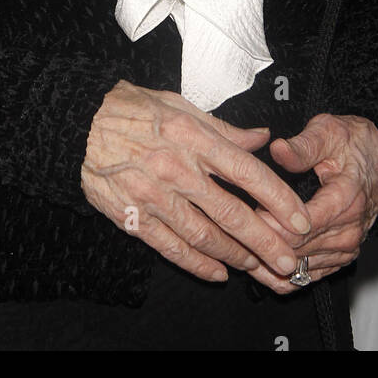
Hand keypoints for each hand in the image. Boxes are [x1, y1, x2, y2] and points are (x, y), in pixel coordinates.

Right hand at [81, 80, 313, 283]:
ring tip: (257, 267)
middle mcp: (177, 168)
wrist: (77, 124)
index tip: (301, 218)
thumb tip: (261, 137)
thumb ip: (223, 128)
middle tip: (289, 260)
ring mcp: (155, 196)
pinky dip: (197, 264)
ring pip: (204, 236)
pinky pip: (171, 248)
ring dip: (235, 256)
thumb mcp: (180, 105)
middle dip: (265, 241)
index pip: (246, 171)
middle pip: (231, 213)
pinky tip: (217, 272)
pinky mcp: (134, 216)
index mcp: (192, 136)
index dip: (278, 198)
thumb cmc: (130, 110)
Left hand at [241, 113, 377, 294]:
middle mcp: (349, 230)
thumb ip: (303, 145)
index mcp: (346, 200)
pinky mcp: (341, 257)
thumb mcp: (328, 131)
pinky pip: (309, 279)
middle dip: (263, 244)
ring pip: (300, 270)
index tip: (243, 214)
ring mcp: (346, 248)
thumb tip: (278, 149)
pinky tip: (258, 266)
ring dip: (269, 263)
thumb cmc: (351, 144)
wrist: (377, 161)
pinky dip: (282, 277)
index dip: (269, 223)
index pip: (301, 226)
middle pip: (298, 250)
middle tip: (231, 233)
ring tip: (238, 248)